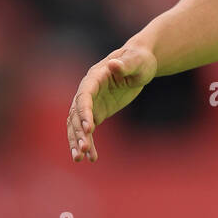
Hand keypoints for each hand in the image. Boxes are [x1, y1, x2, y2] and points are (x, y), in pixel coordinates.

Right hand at [66, 43, 157, 162]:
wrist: (140, 63)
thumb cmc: (140, 59)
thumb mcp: (137, 60)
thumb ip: (125, 63)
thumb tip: (113, 64)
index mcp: (96, 76)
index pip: (85, 95)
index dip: (84, 111)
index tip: (89, 128)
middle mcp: (88, 90)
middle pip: (77, 113)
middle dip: (78, 131)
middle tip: (83, 149)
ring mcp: (91, 102)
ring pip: (77, 124)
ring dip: (77, 141)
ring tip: (79, 158)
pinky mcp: (97, 112)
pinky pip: (88, 130)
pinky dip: (88, 143)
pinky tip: (92, 158)